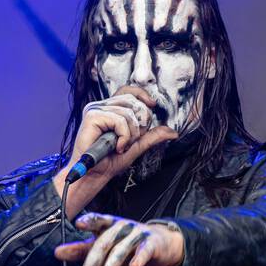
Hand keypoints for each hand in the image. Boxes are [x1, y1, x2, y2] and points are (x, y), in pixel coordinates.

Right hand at [52, 86, 177, 216]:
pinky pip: (119, 120)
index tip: (153, 105)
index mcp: (110, 109)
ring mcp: (95, 110)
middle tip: (131, 141)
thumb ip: (152, 136)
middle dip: (139, 123)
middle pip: (132, 101)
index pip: (128, 91)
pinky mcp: (92, 116)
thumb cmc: (110, 161)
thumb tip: (173, 132)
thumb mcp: (136, 146)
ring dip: (131, 134)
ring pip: (128, 113)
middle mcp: (101, 106)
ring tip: (122, 146)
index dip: (142, 95)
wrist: (94, 174)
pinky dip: (124, 136)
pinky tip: (118, 147)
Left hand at [55, 212, 183, 265]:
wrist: (159, 243)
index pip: (96, 220)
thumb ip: (81, 249)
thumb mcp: (103, 244)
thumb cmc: (126, 243)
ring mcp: (137, 234)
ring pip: (119, 252)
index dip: (89, 221)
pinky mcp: (151, 243)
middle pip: (103, 245)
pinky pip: (144, 251)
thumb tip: (57, 252)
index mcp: (108, 224)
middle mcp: (121, 226)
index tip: (78, 224)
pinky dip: (139, 258)